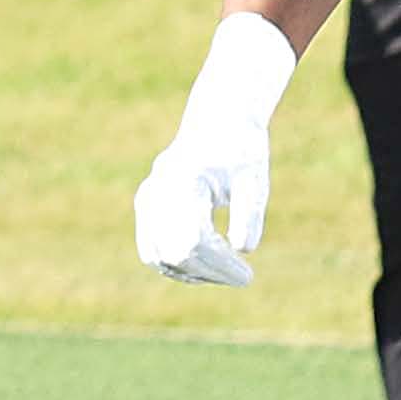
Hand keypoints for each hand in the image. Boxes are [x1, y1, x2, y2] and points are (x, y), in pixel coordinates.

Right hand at [132, 14, 293, 286]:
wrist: (218, 121)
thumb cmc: (240, 149)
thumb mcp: (253, 179)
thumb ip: (250, 213)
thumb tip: (243, 250)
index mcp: (183, 180)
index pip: (193, 241)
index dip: (220, 265)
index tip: (248, 275)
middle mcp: (158, 189)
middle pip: (174, 252)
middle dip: (209, 273)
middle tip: (243, 277)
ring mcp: (148, 197)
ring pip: (157, 255)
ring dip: (190, 273)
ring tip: (224, 274)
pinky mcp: (147, 206)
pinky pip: (151, 248)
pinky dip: (174, 265)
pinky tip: (204, 270)